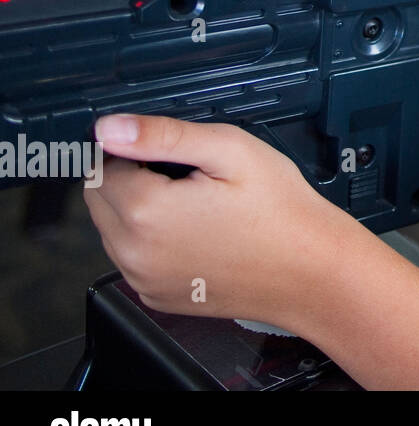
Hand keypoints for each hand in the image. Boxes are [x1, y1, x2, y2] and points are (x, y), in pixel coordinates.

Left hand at [83, 113, 350, 326]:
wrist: (312, 270)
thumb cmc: (281, 211)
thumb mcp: (231, 150)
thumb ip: (164, 135)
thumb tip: (109, 128)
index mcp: (146, 210)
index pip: (103, 165)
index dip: (135, 150)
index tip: (171, 151)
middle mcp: (134, 252)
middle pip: (100, 200)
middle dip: (130, 180)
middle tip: (188, 175)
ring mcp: (144, 280)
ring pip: (113, 231)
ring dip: (138, 211)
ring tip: (196, 204)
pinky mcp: (158, 297)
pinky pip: (134, 261)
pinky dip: (152, 243)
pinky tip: (196, 234)